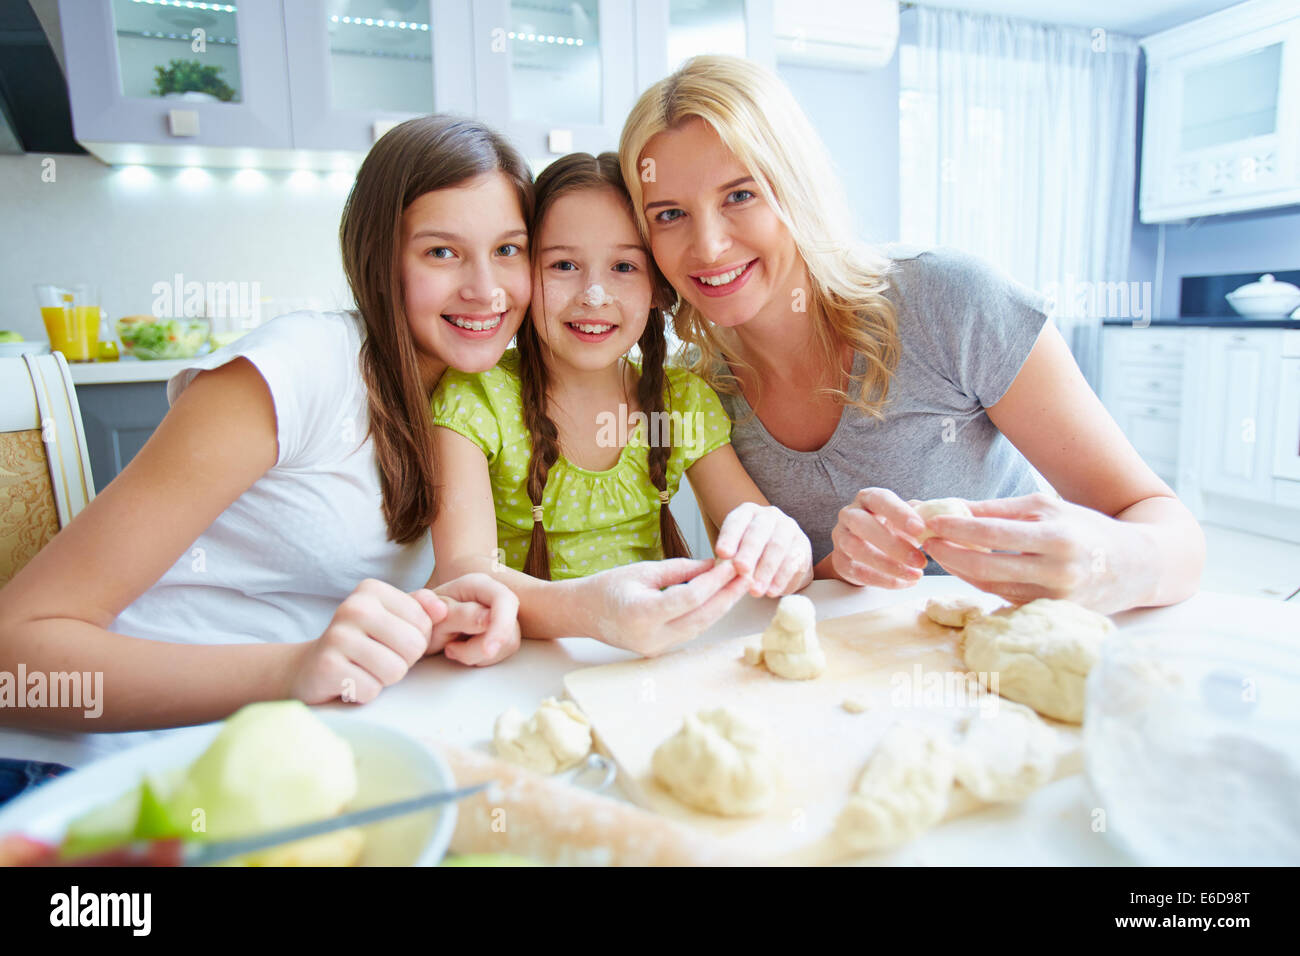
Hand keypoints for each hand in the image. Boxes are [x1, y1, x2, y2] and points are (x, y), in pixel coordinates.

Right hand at [289, 578, 436, 704]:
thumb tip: (443, 610)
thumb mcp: (392, 619)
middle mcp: (353, 607)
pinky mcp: (328, 666)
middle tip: (378, 659)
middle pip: (413, 646)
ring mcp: (338, 636)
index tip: (390, 641)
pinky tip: (349, 681)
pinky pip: (372, 690)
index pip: (424, 623)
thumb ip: (421, 608)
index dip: (415, 641)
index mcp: (372, 590)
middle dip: (403, 661)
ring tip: (364, 669)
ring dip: (384, 679)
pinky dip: (365, 693)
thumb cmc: (362, 644)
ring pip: (395, 670)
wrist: (310, 668)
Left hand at [420, 572, 521, 665]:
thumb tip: (488, 620)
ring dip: (477, 654)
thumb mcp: (434, 616)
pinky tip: (461, 651)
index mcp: (478, 584)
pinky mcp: (501, 633)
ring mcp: (499, 616)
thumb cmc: (426, 616)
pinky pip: (502, 652)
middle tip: (450, 649)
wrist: (420, 625)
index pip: (503, 600)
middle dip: (480, 647)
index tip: (488, 650)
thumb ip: (460, 615)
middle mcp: (493, 598)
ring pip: (508, 643)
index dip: (501, 625)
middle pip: (509, 626)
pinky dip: (480, 659)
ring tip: (451, 647)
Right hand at [574, 558, 750, 656]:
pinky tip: (720, 598)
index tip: (732, 565)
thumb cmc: (608, 587)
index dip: (714, 582)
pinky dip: (707, 614)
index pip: (690, 598)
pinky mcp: (661, 651)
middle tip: (748, 576)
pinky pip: (690, 630)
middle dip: (727, 596)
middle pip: (701, 617)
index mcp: (642, 614)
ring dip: (722, 606)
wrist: (583, 613)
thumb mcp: (642, 571)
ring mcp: (656, 649)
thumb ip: (680, 569)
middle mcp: (651, 638)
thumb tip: (713, 566)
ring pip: (700, 626)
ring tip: (739, 586)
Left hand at [712, 502, 812, 596]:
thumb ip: (728, 562)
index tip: (722, 554)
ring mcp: (789, 528)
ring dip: (766, 570)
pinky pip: (793, 561)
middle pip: (758, 532)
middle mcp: (769, 515)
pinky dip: (781, 579)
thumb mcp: (734, 556)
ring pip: (777, 546)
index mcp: (747, 512)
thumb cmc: (748, 557)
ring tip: (755, 590)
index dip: (729, 537)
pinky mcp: (802, 545)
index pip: (736, 521)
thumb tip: (723, 572)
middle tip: (741, 570)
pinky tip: (772, 591)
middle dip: (749, 552)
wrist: (778, 563)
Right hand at [829, 488, 927, 587]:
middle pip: (863, 524)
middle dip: (893, 544)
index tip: (921, 529)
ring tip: (915, 575)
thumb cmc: (891, 527)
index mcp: (868, 498)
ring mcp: (841, 538)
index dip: (899, 513)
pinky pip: (859, 572)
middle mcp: (850, 514)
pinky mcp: (840, 561)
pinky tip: (905, 582)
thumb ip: (920, 515)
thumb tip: (934, 519)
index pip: (880, 500)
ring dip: (889, 565)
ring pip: (857, 549)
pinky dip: (884, 580)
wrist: (867, 549)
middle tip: (920, 560)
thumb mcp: (906, 518)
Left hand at [920, 492, 1138, 611]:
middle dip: (949, 553)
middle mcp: (1056, 573)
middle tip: (926, 540)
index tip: (930, 522)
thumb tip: (949, 508)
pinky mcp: (1051, 615)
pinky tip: (965, 568)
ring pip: (989, 587)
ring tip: (941, 550)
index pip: (993, 535)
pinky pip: (1004, 598)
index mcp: (1056, 538)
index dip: (957, 529)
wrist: (1139, 565)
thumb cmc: (1086, 527)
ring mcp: (1054, 599)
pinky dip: (981, 583)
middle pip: (984, 568)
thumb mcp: (1047, 506)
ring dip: (959, 570)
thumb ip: (998, 510)